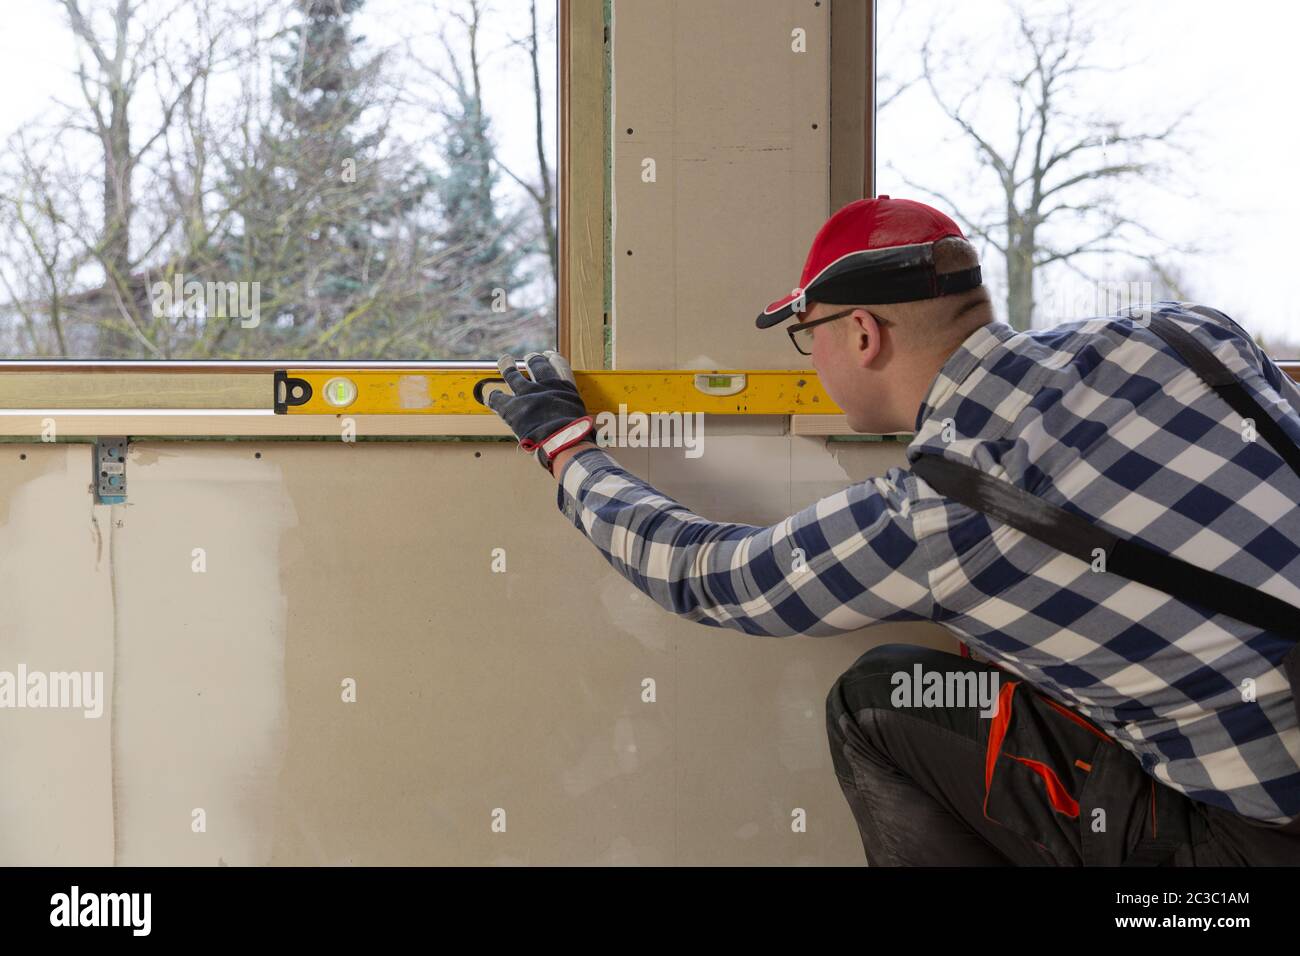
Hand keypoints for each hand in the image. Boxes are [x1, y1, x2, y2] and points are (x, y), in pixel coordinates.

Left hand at [480, 351, 594, 472]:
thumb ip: (573, 415)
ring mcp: (526, 394)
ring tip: (505, 360)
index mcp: (564, 388)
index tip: (550, 355)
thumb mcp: (580, 419)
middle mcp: (545, 386)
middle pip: (536, 364)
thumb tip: (578, 427)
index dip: (553, 358)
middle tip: (529, 357)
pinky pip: (497, 398)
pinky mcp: (511, 407)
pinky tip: (493, 395)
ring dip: (507, 366)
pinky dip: (494, 396)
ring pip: (512, 374)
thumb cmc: (576, 436)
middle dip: (533, 359)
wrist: (564, 441)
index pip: (559, 366)